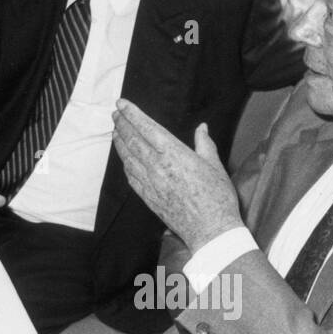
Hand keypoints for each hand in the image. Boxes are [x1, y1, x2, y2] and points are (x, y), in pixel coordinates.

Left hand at [112, 99, 242, 251]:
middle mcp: (157, 165)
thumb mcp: (214, 165)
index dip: (132, 114)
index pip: (146, 127)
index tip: (121, 104)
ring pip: (128, 157)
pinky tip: (124, 159)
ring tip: (116, 131)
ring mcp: (150, 182)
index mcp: (173, 153)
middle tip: (115, 113)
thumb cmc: (217, 196)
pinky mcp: (147, 197)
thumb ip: (204, 144)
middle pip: (132, 140)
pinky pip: (130, 176)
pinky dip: (125, 164)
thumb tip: (202, 128)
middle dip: (122, 124)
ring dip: (120, 142)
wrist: (210, 229)